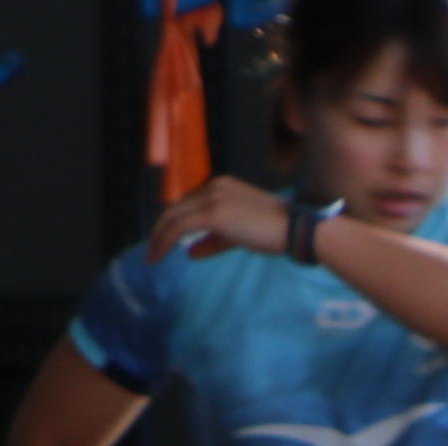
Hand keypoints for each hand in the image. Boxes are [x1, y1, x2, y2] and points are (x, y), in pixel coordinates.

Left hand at [150, 176, 300, 259]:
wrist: (294, 228)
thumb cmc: (274, 232)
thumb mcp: (238, 235)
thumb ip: (213, 241)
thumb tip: (189, 252)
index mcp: (221, 186)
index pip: (189, 203)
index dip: (174, 222)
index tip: (165, 240)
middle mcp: (213, 187)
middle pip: (176, 207)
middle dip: (161, 229)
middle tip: (153, 250)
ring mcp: (211, 198)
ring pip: (173, 216)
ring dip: (158, 237)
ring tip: (152, 256)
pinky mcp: (212, 214)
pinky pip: (178, 227)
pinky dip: (164, 241)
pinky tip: (158, 256)